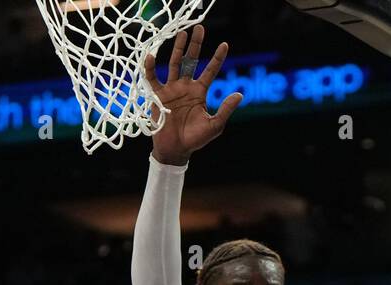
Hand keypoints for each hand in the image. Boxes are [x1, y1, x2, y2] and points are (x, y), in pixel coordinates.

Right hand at [146, 27, 242, 166]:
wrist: (176, 150)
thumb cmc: (196, 139)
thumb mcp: (215, 125)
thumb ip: (226, 109)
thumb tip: (240, 94)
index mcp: (199, 92)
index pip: (210, 71)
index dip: (217, 58)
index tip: (225, 44)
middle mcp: (186, 86)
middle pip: (191, 61)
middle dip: (196, 45)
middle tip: (200, 28)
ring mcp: (172, 89)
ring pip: (175, 64)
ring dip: (178, 49)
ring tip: (181, 33)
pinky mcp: (159, 95)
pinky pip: (153, 78)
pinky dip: (151, 68)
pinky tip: (151, 56)